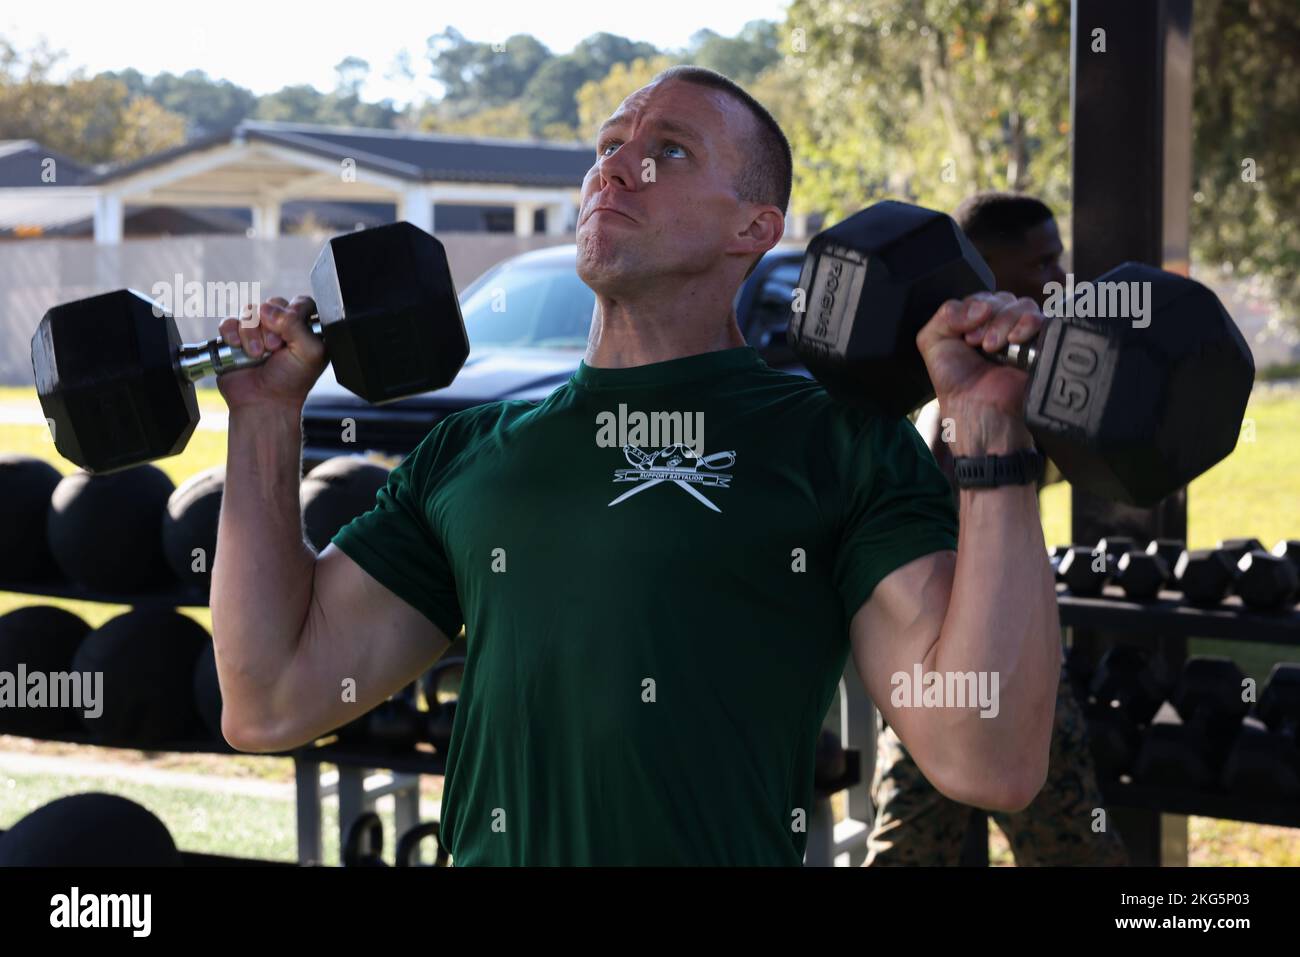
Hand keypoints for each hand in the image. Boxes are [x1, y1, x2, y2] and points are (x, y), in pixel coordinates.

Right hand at [215, 296, 327, 411]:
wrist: (264, 403)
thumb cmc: (291, 382)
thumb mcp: (309, 353)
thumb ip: (298, 325)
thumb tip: (269, 309)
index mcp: (304, 329)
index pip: (301, 303)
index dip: (294, 313)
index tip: (290, 333)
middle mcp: (281, 328)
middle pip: (273, 304)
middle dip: (272, 326)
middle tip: (274, 348)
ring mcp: (257, 332)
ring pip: (250, 312)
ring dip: (252, 334)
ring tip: (257, 355)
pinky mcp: (235, 338)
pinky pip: (229, 322)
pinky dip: (232, 333)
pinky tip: (237, 348)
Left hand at [915, 292, 1042, 454]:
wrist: (977, 414)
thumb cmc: (956, 386)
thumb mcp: (933, 343)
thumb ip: (946, 314)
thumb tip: (980, 305)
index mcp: (976, 325)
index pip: (981, 296)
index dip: (973, 308)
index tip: (965, 335)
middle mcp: (1000, 327)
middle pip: (1003, 298)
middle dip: (988, 316)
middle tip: (977, 343)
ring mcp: (1022, 336)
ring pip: (1022, 304)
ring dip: (1004, 321)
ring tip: (992, 347)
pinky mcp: (1041, 345)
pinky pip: (1043, 318)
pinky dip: (1028, 322)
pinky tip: (1014, 340)